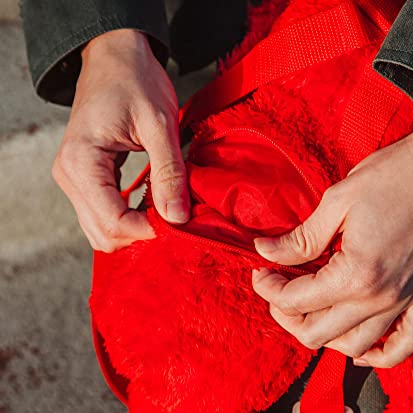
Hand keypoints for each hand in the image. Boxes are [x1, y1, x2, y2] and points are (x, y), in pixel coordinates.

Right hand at [52, 29, 189, 251]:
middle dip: (141, 232)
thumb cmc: (135, 81)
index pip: (112, 221)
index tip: (179, 220)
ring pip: (102, 229)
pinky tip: (152, 201)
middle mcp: (69, 176)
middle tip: (174, 214)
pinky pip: (104, 212)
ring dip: (135, 227)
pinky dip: (129, 215)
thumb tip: (177, 217)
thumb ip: (169, 172)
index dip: (148, 229)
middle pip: (103, 234)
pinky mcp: (86, 178)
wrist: (115, 57)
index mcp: (81, 162)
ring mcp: (74, 179)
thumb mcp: (159, 124)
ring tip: (165, 206)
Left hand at [253, 89, 412, 367]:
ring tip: (307, 309)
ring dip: (323, 334)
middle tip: (274, 287)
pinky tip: (359, 348)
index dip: (269, 288)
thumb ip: (300, 237)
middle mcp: (381, 298)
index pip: (297, 300)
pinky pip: (405, 343)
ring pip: (355, 345)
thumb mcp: (336, 201)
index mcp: (356, 275)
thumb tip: (265, 250)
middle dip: (286, 314)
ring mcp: (405, 300)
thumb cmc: (393, 177)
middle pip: (318, 333)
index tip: (259, 269)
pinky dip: (381, 354)